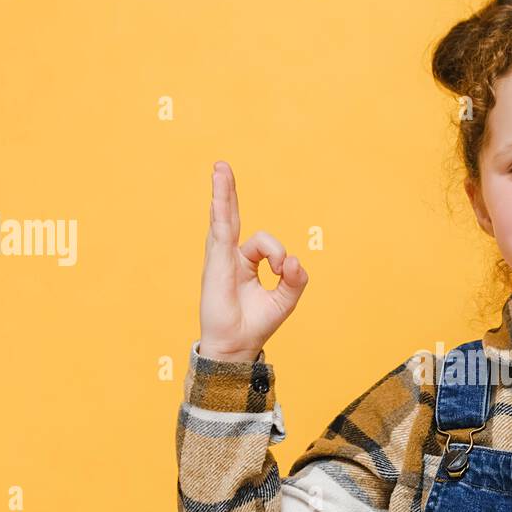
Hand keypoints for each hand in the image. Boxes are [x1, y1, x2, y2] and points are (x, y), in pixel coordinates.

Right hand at [198, 160, 308, 361]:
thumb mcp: (285, 300)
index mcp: (246, 264)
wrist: (236, 345)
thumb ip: (296, 279)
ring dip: (223, 191)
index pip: (265, 244)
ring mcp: (220, 257)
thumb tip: (295, 259)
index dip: (279, 255)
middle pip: (231, 216)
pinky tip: (218, 187)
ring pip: (224, 217)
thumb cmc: (256, 324)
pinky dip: (220, 208)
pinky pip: (220, 228)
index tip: (283, 272)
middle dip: (228, 192)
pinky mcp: (216, 261)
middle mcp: (230, 256)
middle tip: (222, 167)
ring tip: (220, 168)